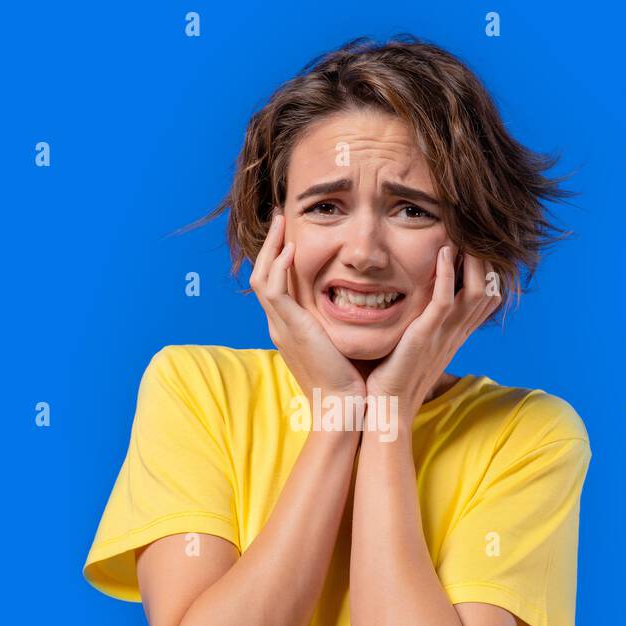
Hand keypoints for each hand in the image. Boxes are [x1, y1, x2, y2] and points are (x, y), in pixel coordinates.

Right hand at [250, 209, 365, 400]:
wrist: (343, 406)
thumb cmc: (351, 380)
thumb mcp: (343, 342)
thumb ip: (342, 321)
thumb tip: (363, 303)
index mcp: (290, 329)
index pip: (275, 285)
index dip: (279, 259)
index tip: (292, 236)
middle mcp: (279, 325)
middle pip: (262, 276)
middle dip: (270, 246)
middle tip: (280, 219)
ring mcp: (281, 327)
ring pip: (262, 277)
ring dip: (271, 247)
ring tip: (281, 222)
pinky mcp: (289, 328)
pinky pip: (273, 290)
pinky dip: (279, 267)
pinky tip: (291, 249)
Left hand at [365, 245, 496, 425]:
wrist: (384, 408)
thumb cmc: (393, 377)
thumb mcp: (416, 346)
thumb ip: (424, 325)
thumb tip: (418, 307)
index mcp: (456, 333)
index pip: (488, 296)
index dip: (491, 270)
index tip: (479, 244)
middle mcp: (457, 331)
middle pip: (492, 289)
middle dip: (489, 259)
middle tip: (476, 232)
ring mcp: (444, 333)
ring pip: (477, 290)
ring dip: (474, 259)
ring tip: (464, 233)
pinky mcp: (426, 335)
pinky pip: (446, 300)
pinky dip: (446, 274)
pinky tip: (442, 251)